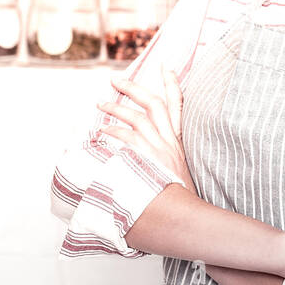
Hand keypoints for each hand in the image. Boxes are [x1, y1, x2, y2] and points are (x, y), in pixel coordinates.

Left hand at [96, 69, 197, 197]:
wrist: (184, 217)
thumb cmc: (179, 199)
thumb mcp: (180, 174)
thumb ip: (167, 163)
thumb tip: (153, 161)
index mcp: (178, 143)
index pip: (178, 106)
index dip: (172, 84)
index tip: (166, 67)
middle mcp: (169, 141)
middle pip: (154, 103)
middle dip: (134, 88)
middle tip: (116, 80)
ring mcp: (158, 148)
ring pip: (136, 117)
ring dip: (117, 108)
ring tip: (101, 104)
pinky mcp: (145, 157)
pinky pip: (125, 137)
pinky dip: (111, 132)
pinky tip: (100, 132)